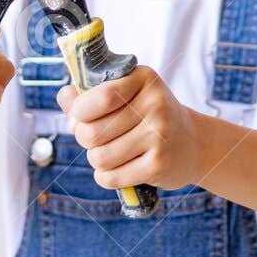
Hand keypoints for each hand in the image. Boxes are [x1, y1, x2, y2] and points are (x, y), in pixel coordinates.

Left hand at [56, 65, 201, 190]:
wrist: (192, 143)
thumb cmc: (148, 116)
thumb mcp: (126, 94)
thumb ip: (90, 94)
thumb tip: (64, 95)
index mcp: (143, 78)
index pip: (100, 97)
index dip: (79, 112)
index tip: (80, 117)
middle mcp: (156, 104)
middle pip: (92, 132)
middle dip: (85, 140)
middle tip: (97, 139)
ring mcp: (160, 135)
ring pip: (99, 157)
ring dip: (96, 160)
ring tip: (111, 153)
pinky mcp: (160, 165)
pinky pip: (111, 177)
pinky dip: (106, 177)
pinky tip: (119, 169)